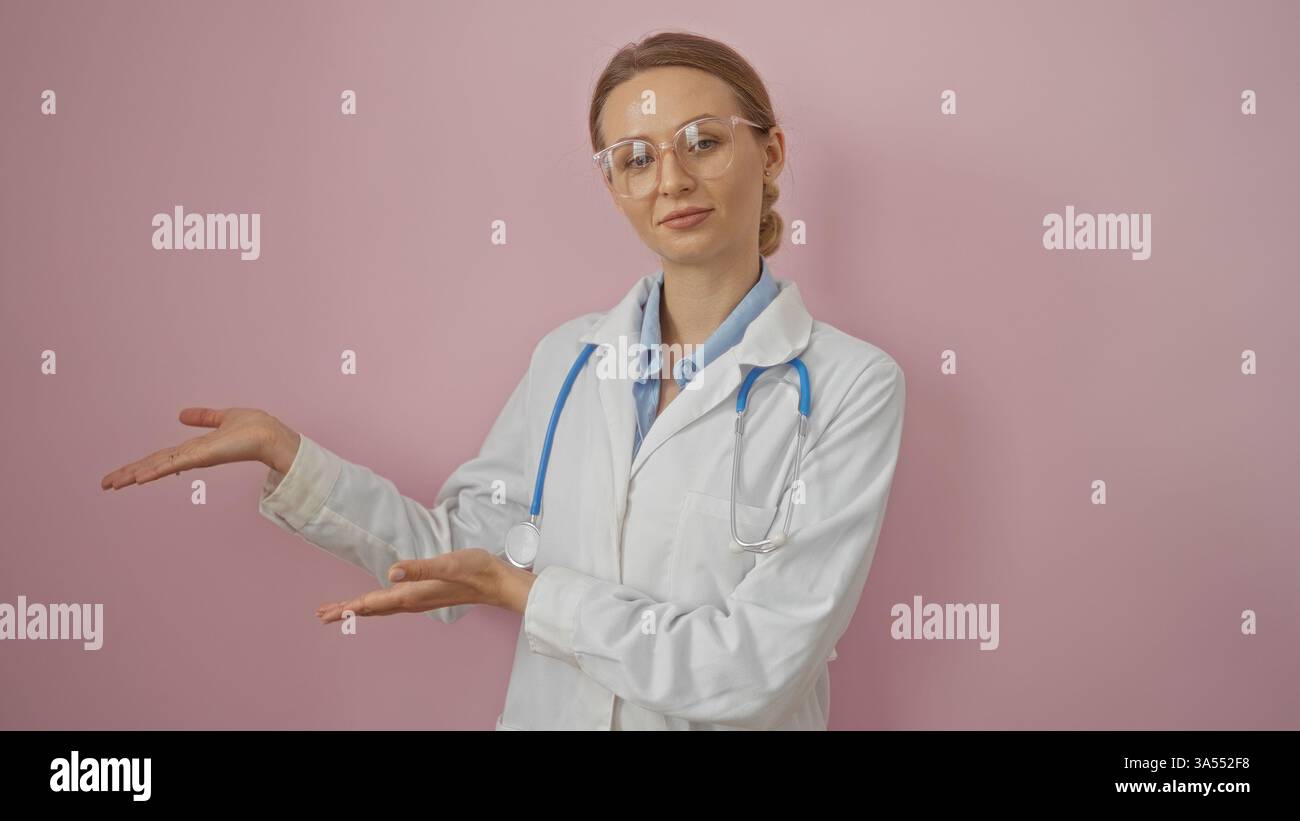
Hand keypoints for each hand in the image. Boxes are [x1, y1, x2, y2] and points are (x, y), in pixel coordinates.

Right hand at [100, 407, 298, 489]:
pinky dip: (156, 470)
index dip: (141, 465)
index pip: (161, 457)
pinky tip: (139, 478)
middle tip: (105, 484)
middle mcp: (191, 455)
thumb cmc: (254, 428)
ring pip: (158, 466)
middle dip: (128, 474)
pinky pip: (174, 464)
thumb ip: (203, 417)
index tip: (123, 474)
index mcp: (194, 448)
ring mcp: (196, 457)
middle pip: (154, 465)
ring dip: (134, 474)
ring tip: (113, 483)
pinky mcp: (203, 456)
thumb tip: (181, 414)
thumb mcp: (222, 418)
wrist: (271, 434)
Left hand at [315, 548, 537, 621]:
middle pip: (373, 609)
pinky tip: (378, 600)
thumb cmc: (476, 570)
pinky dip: (377, 603)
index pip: (373, 603)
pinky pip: (394, 603)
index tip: (326, 613)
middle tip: (321, 615)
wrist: (498, 582)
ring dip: (360, 608)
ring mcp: (420, 599)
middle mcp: (413, 601)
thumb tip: (391, 572)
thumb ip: (420, 568)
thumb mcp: (448, 563)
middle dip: (347, 611)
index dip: (348, 607)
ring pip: (382, 607)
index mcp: (413, 594)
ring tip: (341, 609)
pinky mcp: (427, 594)